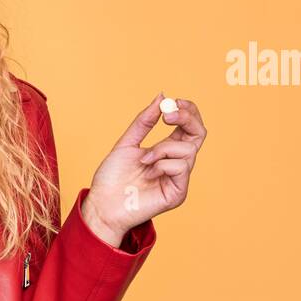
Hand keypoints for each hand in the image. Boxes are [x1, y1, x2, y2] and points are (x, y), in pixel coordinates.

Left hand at [83, 93, 206, 242]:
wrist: (101, 204)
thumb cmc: (112, 177)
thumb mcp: (127, 142)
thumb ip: (144, 121)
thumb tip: (161, 96)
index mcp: (167, 150)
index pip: (188, 127)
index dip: (187, 111)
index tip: (172, 101)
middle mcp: (176, 163)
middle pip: (199, 134)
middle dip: (187, 118)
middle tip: (168, 114)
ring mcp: (178, 178)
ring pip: (188, 150)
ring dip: (163, 148)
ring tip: (143, 160)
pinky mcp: (178, 193)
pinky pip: (181, 167)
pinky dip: (163, 164)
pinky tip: (149, 172)